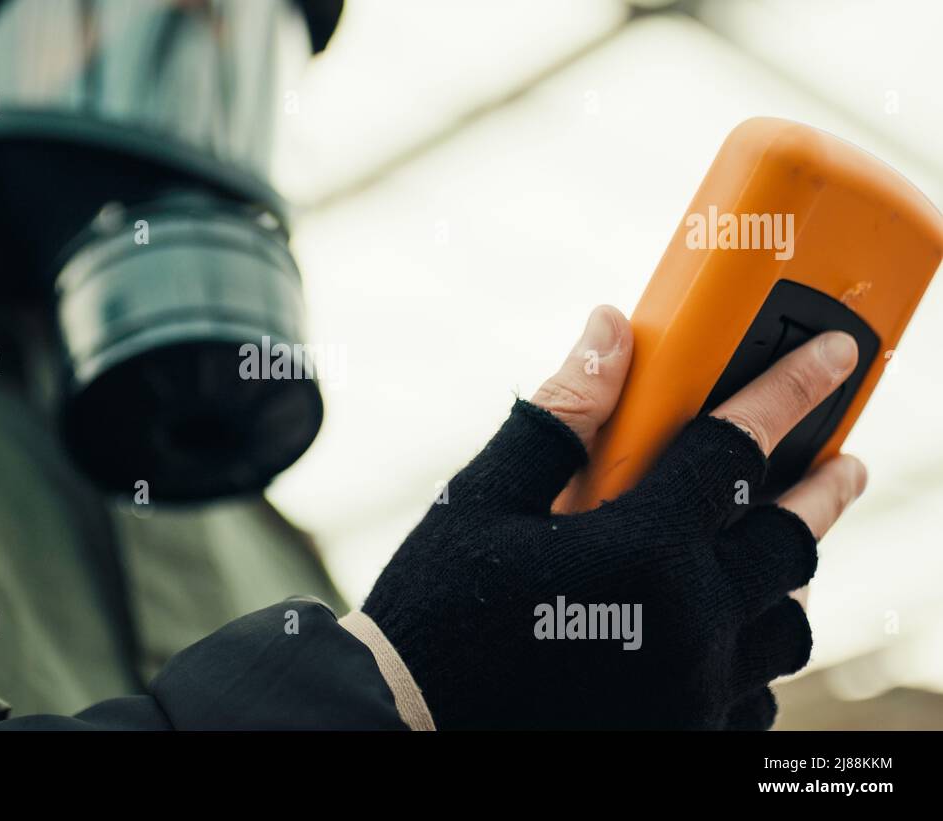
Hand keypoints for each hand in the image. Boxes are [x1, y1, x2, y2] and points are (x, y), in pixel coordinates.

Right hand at [362, 306, 865, 728]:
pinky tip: (721, 631)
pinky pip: (756, 696)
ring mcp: (692, 693)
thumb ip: (562, 414)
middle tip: (836, 463)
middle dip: (821, 490)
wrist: (408, 724)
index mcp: (640, 551)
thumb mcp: (484, 499)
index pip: (737, 447)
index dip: (791, 389)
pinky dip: (752, 653)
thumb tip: (609, 330)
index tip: (833, 359)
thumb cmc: (438, 609)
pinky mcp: (682, 740)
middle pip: (789, 541)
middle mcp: (687, 625)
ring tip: (773, 549)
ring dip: (786, 576)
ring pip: (785, 624)